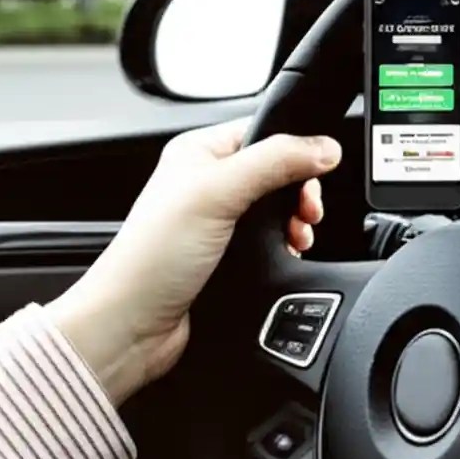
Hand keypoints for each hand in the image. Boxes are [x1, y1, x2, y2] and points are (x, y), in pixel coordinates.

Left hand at [46, 119, 341, 403]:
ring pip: (279, 209)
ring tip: (298, 236)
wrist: (134, 326)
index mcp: (199, 152)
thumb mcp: (218, 193)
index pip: (264, 132)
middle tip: (307, 212)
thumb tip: (325, 148)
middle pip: (279, 172)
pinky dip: (287, 247)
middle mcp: (208, 183)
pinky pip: (273, 241)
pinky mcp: (229, 255)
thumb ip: (276, 163)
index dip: (296, 150)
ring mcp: (219, 221)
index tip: (317, 172)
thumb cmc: (152, 258)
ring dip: (297, 222)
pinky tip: (289, 254)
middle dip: (301, 193)